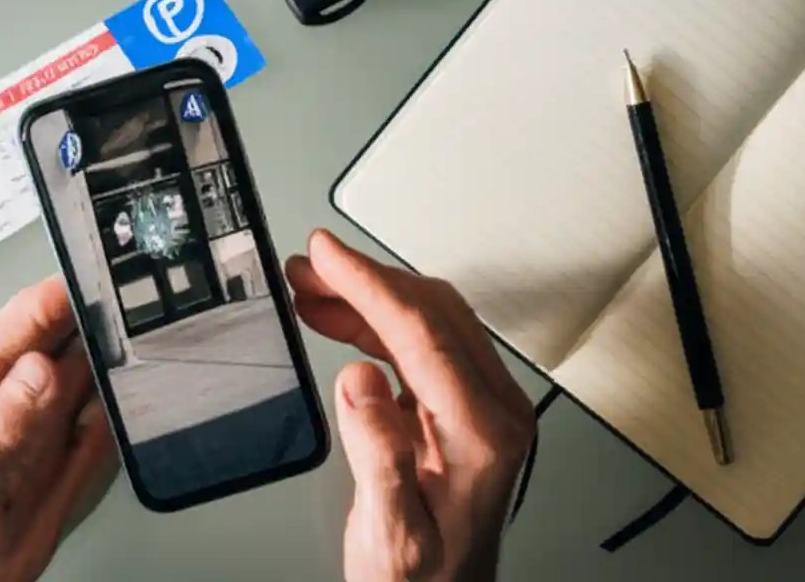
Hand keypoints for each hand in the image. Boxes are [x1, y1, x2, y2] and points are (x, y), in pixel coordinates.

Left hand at [0, 278, 116, 581]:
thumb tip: (41, 366)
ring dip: (112, 365)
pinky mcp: (62, 476)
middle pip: (54, 350)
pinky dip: (121, 417)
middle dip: (90, 321)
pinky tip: (139, 398)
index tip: (90, 275)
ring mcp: (36, 443)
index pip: (11, 334)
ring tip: (150, 338)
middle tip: (134, 299)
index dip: (51, 300)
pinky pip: (100, 436)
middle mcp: (4, 412)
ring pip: (83, 387)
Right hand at [286, 231, 534, 581]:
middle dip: (365, 280)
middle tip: (310, 264)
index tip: (329, 255)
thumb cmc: (419, 581)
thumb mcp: (391, 536)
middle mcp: (494, 411)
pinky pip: (421, 345)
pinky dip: (375, 324)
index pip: (424, 333)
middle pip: (430, 314)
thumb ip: (379, 459)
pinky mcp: (463, 407)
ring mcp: (482, 405)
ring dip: (368, 297)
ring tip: (311, 286)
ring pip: (426, 321)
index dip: (370, 285)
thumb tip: (361, 383)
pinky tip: (338, 318)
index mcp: (483, 434)